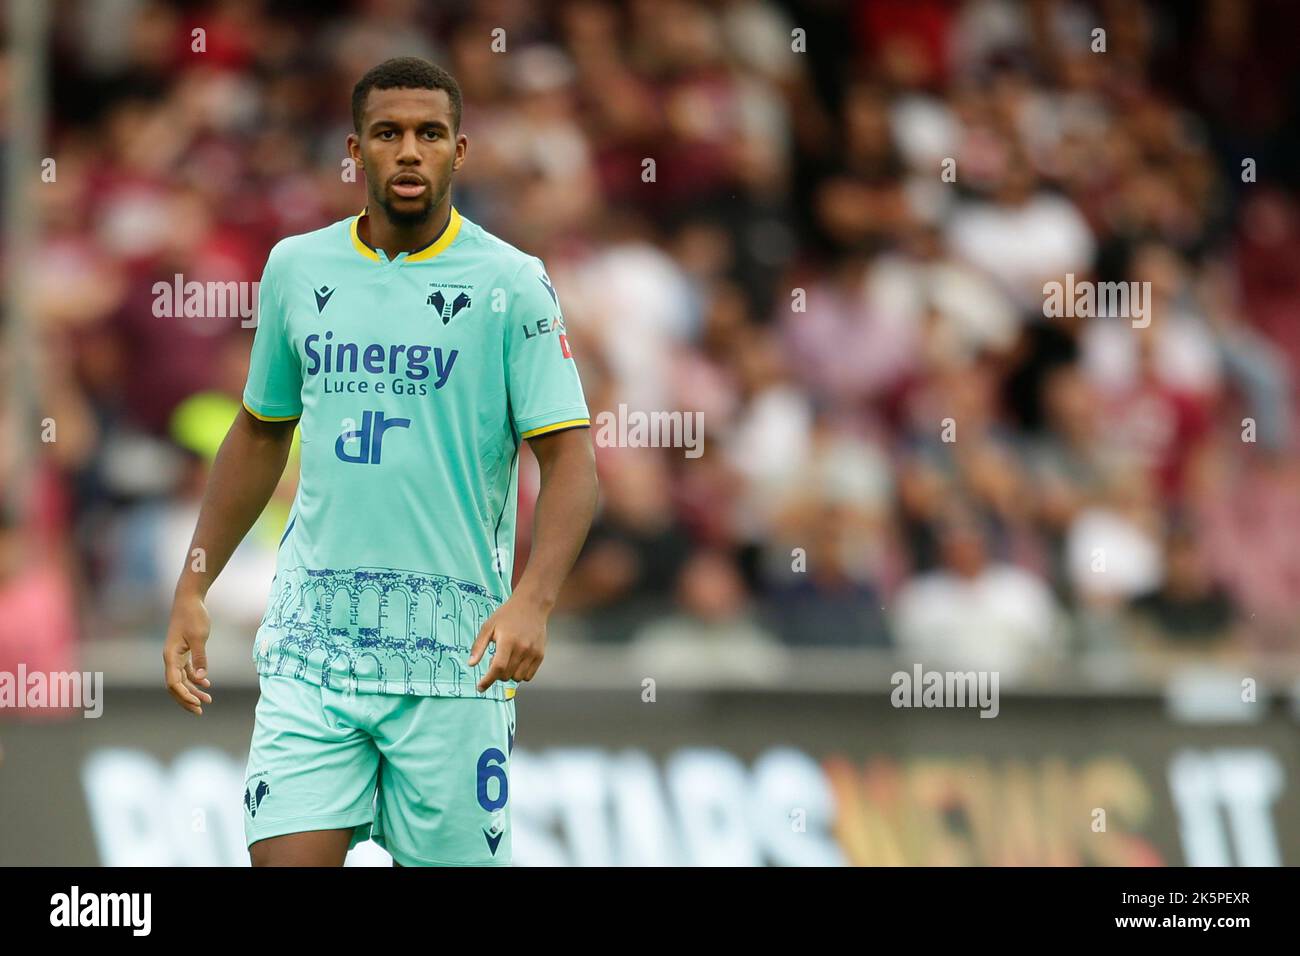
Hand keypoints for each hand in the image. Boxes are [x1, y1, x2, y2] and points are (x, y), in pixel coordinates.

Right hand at [163, 590, 213, 714]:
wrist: (189, 600)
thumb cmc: (193, 616)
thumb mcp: (199, 637)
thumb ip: (200, 658)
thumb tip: (202, 679)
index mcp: (171, 656)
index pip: (174, 683)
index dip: (184, 696)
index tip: (197, 704)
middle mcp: (170, 658)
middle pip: (176, 686)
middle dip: (187, 699)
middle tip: (200, 711)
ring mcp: (176, 655)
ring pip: (182, 679)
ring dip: (193, 690)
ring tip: (207, 700)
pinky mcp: (183, 651)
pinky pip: (186, 670)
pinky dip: (195, 679)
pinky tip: (206, 684)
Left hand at [467, 595, 547, 693]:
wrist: (532, 605)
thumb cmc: (507, 615)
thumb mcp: (488, 626)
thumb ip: (479, 646)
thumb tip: (471, 664)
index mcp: (507, 641)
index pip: (498, 668)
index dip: (487, 680)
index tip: (480, 687)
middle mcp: (522, 648)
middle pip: (506, 675)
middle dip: (497, 674)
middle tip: (495, 661)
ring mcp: (533, 653)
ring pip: (518, 678)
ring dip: (509, 675)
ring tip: (507, 661)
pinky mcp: (540, 655)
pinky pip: (529, 676)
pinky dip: (520, 674)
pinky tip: (516, 663)